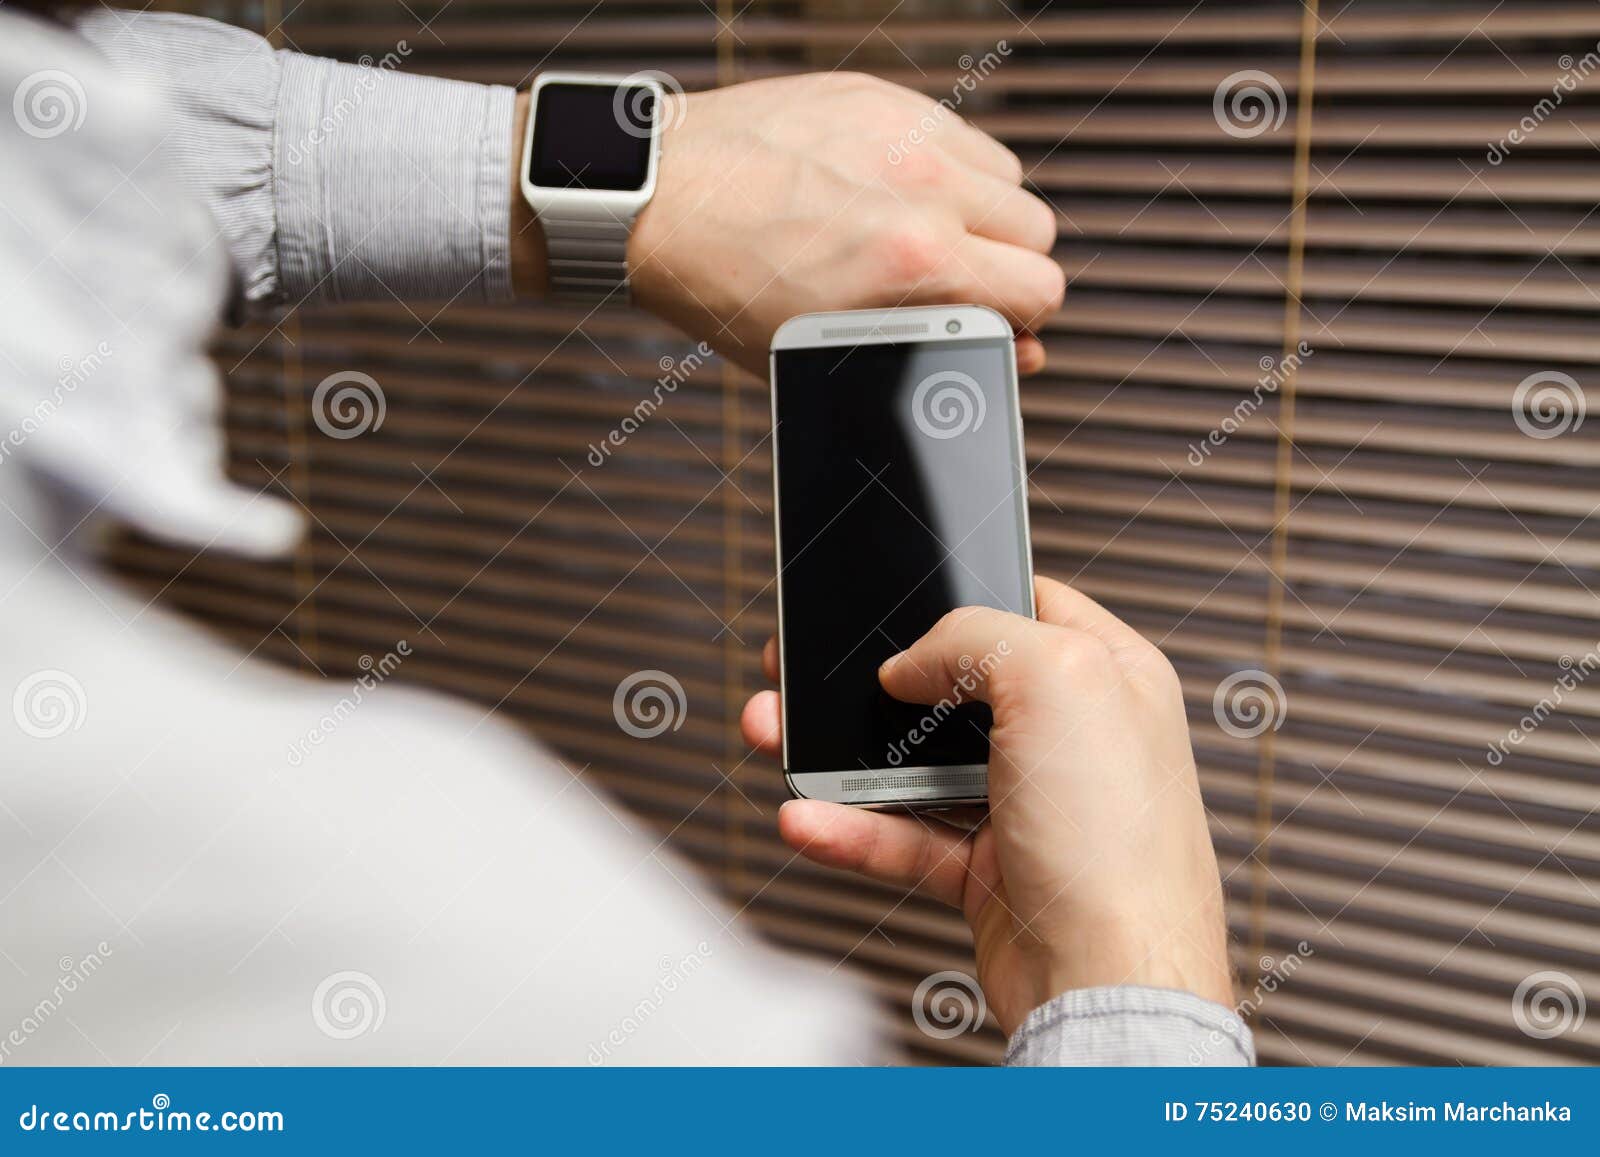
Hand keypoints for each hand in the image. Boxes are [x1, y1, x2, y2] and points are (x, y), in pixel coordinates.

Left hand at [628, 74, 1062, 376]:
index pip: (1039, 291)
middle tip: (959, 285)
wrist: (656, 198)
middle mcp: (921, 189)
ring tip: (923, 234)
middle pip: (1036, 234)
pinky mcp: (880, 98)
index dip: (1020, 320)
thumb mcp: (825, 350)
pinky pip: (958, 134)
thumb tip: (1016, 350)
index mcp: (913, 262)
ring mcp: (904, 135)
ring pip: (1008, 179)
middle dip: (1008, 269)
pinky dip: (947, 168)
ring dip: (983, 215)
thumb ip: (931, 351)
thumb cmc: (724, 284)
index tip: (992, 324)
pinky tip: (895, 191)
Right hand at [740, 576, 1233, 1036]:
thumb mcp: (1058, 681)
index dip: (961, 597)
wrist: (1111, 986)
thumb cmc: (1123, 845)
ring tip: (779, 737)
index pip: (1028, 605)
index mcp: (1107, 674)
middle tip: (807, 672)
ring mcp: (1026, 806)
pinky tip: (809, 816)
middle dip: (871, 681)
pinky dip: (851, 829)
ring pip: (914, 764)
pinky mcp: (988, 870)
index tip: (900, 602)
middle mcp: (1069, 737)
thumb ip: (974, 639)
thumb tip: (910, 663)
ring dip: (841, 755)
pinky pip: (903, 837)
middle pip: (952, 686)